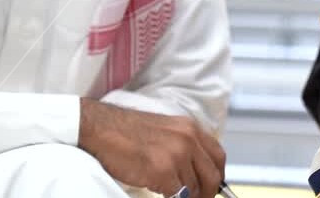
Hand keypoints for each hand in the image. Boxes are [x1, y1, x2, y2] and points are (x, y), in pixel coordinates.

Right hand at [77, 98, 224, 197]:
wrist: (101, 128)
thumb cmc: (127, 131)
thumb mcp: (165, 130)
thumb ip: (184, 145)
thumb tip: (196, 171)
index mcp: (190, 128)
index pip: (218, 156)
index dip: (216, 176)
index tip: (210, 188)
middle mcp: (188, 139)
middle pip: (212, 177)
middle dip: (206, 194)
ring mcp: (176, 154)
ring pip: (193, 189)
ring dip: (182, 195)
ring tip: (167, 190)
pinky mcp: (162, 170)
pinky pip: (176, 195)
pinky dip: (169, 197)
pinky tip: (156, 189)